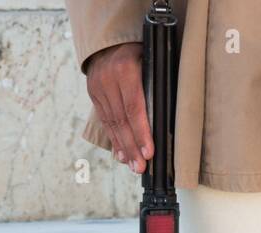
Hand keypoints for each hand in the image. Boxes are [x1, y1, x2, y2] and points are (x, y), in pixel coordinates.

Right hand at [86, 42, 152, 172]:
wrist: (111, 38)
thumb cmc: (140, 51)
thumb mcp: (151, 61)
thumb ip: (155, 86)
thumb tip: (167, 119)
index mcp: (125, 69)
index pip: (134, 107)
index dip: (141, 132)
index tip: (148, 152)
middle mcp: (108, 79)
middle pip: (121, 119)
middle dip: (132, 147)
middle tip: (141, 167)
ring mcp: (98, 87)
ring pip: (112, 122)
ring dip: (123, 147)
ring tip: (133, 166)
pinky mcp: (93, 93)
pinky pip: (105, 120)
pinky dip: (114, 139)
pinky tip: (121, 154)